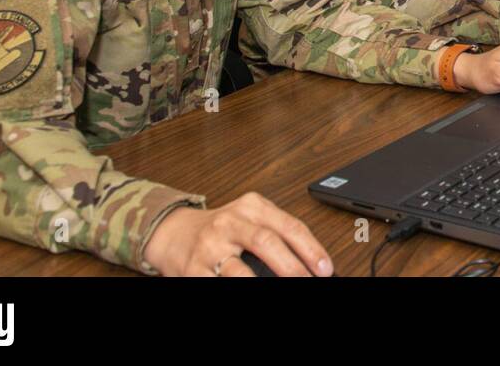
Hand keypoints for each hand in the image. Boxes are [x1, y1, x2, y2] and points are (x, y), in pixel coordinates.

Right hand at [143, 193, 332, 277]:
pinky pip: (219, 284)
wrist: (174, 232)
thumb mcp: (250, 218)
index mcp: (251, 207)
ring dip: (262, 284)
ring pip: (239, 270)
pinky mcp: (194, 269)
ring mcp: (210, 247)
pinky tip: (250, 293)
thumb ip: (277, 232)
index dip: (310, 249)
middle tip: (307, 281)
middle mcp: (230, 223)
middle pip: (266, 242)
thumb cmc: (222, 227)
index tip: (325, 268)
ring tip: (283, 290)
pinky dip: (239, 289)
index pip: (288, 226)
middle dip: (291, 266)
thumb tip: (311, 261)